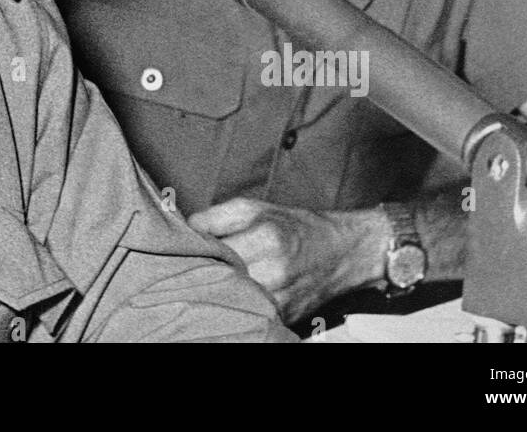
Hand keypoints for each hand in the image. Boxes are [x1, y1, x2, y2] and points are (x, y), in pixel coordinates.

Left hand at [188, 196, 381, 321]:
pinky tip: (233, 294)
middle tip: (192, 265)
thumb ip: (214, 216)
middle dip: (203, 272)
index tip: (187, 248)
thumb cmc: (293, 226)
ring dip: (218, 292)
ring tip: (212, 279)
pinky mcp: (285, 320)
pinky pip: (250, 314)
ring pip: (232, 301)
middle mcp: (274, 273)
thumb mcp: (253, 207)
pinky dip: (237, 306)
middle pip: (219, 280)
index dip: (195, 249)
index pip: (212, 250)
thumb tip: (184, 229)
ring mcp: (281, 301)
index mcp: (266, 239)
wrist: (342, 252)